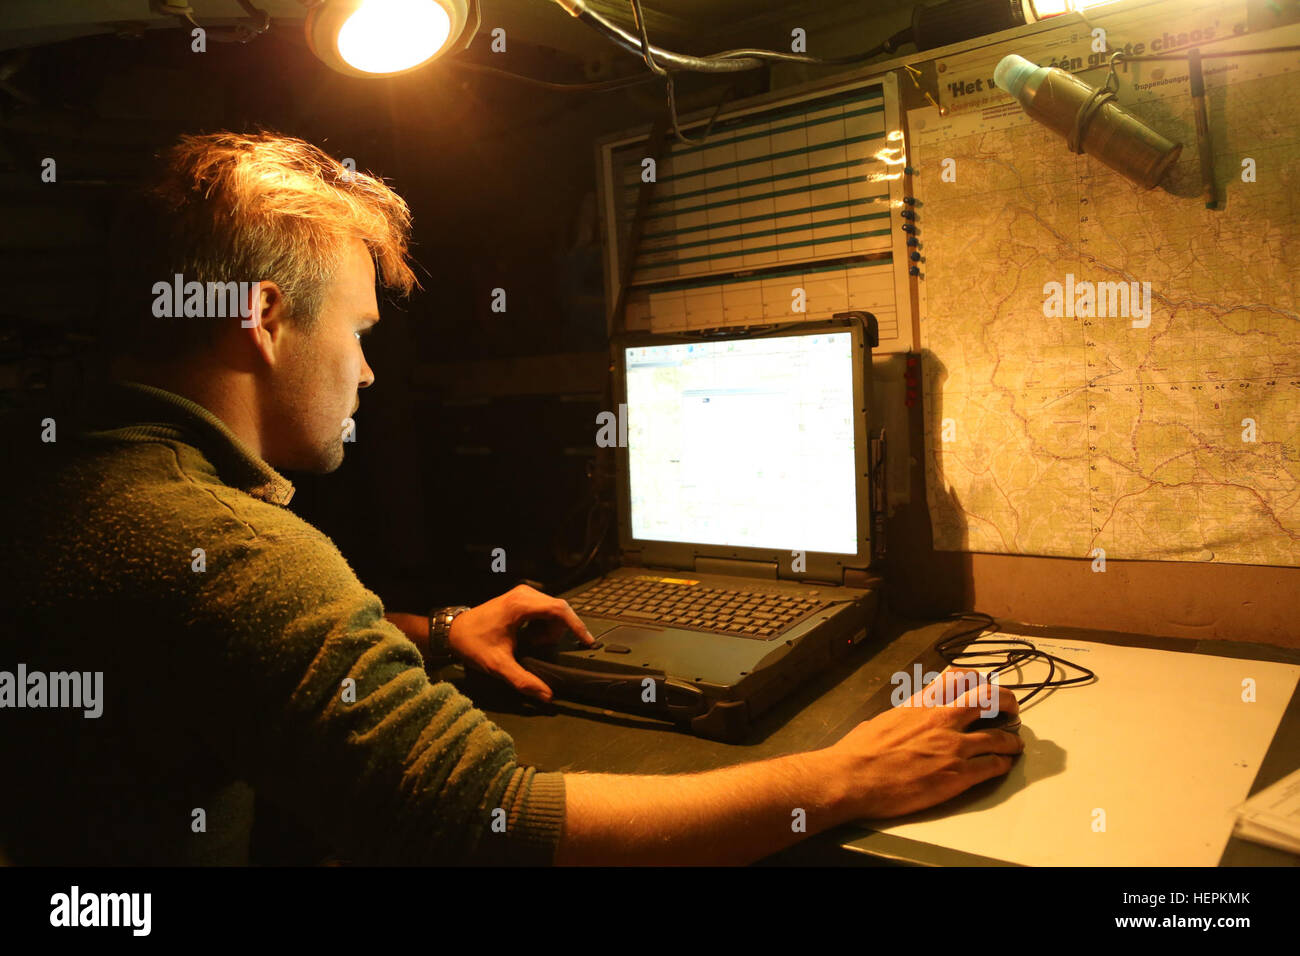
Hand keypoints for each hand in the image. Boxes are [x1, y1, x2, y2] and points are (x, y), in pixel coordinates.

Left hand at [447, 585, 594, 701]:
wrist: (453, 630)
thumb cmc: (473, 644)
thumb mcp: (498, 665)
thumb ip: (523, 680)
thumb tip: (547, 695)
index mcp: (521, 605)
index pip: (560, 610)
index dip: (577, 626)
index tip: (587, 643)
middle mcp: (525, 593)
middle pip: (559, 610)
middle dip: (556, 633)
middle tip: (538, 648)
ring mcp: (524, 593)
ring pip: (553, 610)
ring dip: (548, 630)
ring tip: (529, 644)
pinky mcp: (522, 597)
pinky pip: (545, 610)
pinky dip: (543, 625)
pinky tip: (527, 637)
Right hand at [828, 669, 1022, 819]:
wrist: (853, 778)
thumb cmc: (857, 754)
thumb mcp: (877, 722)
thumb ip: (895, 719)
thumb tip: (890, 723)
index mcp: (919, 705)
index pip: (956, 678)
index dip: (977, 678)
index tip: (983, 684)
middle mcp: (941, 720)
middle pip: (988, 698)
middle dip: (1006, 701)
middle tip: (1012, 709)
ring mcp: (952, 747)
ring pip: (999, 736)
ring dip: (1011, 740)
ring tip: (1015, 744)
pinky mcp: (957, 775)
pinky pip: (992, 766)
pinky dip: (1003, 765)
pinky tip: (1003, 766)